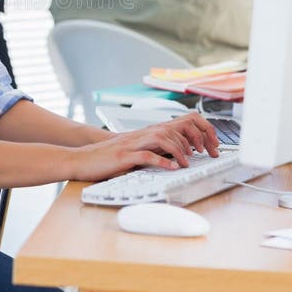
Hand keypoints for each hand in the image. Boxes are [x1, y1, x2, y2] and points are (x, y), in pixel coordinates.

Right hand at [69, 113, 218, 183]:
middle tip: (206, 154)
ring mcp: (131, 144)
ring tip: (188, 162)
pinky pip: (146, 155)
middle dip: (194, 140)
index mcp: (145, 133)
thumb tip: (176, 157)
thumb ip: (153, 151)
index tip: (211, 145)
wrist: (81, 159)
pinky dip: (162, 161)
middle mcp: (141, 135)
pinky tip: (172, 168)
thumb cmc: (107, 158)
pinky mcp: (123, 156)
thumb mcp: (134, 151)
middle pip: (173, 128)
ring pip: (162, 138)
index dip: (197, 131)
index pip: (177, 123)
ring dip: (179, 150)